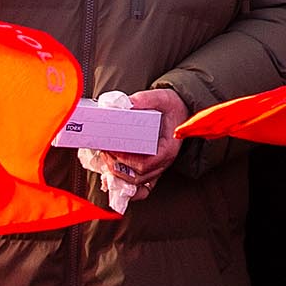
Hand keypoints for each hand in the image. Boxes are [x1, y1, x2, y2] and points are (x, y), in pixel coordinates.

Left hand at [89, 87, 190, 209]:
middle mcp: (164, 162)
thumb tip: (127, 104)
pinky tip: (112, 179)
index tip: (111, 149)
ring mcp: (158, 168)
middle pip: (138, 177)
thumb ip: (145, 99)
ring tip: (105, 160)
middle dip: (117, 167)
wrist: (181, 111)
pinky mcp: (151, 169)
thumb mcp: (162, 98)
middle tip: (104, 152)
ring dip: (118, 176)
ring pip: (136, 184)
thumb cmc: (173, 108)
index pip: (146, 163)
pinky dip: (126, 186)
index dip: (126, 160)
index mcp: (168, 148)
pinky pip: (140, 188)